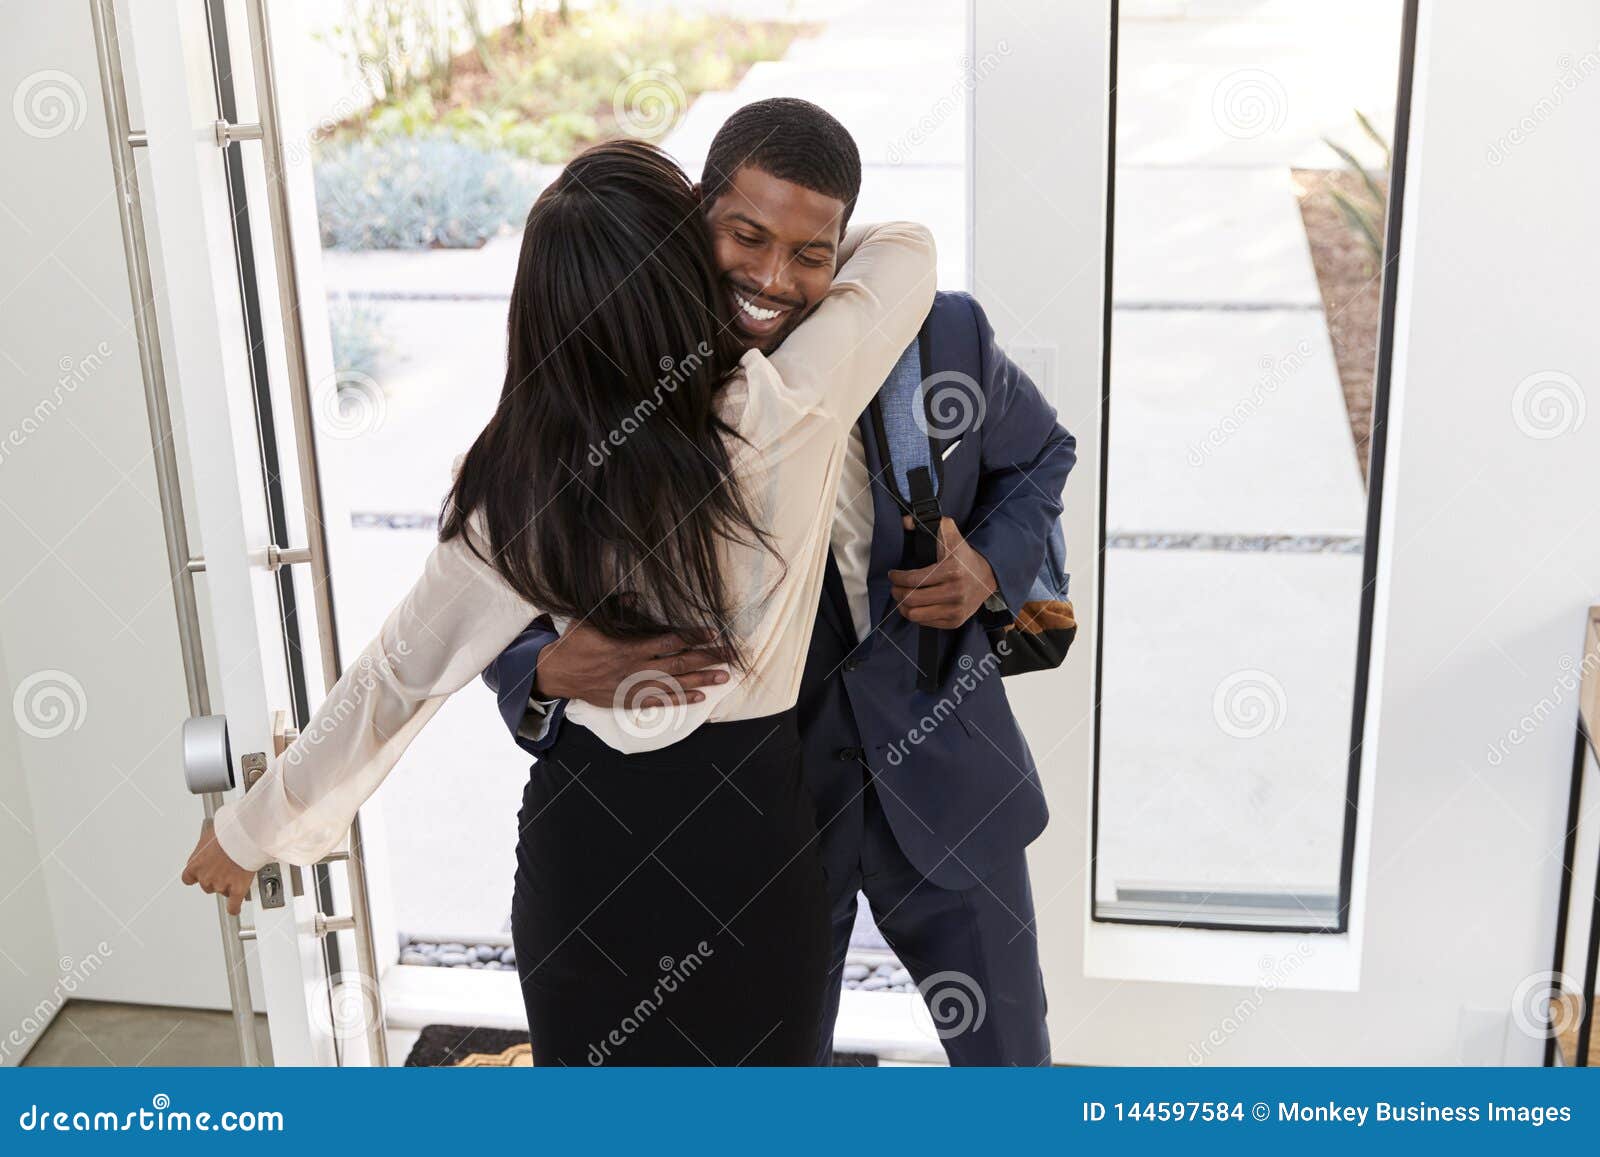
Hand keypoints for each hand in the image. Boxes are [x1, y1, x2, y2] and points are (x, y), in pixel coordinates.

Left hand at [182, 821, 255, 915]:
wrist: (244, 834)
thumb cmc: (228, 831)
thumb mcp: (209, 836)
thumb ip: (207, 847)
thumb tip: (211, 844)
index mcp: (195, 864)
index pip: (188, 878)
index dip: (198, 876)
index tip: (202, 874)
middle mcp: (205, 877)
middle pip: (207, 885)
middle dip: (216, 879)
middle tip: (226, 869)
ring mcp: (221, 884)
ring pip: (222, 891)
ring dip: (228, 885)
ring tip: (237, 873)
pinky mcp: (237, 889)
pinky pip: (233, 904)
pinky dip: (234, 907)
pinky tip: (234, 907)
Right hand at [535, 620, 732, 706]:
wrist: (557, 674)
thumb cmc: (575, 643)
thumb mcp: (591, 618)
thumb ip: (616, 607)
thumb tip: (637, 593)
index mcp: (629, 646)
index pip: (670, 641)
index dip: (693, 637)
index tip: (713, 633)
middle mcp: (636, 668)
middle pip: (679, 663)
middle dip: (706, 658)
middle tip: (729, 655)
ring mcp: (634, 686)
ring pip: (675, 684)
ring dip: (701, 680)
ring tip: (724, 678)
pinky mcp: (629, 700)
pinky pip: (660, 701)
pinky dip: (681, 699)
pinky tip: (700, 697)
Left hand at [888, 516, 998, 629]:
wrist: (987, 576)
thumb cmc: (963, 555)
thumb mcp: (950, 534)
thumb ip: (932, 522)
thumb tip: (905, 521)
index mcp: (951, 571)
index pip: (913, 579)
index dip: (897, 578)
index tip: (892, 574)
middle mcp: (954, 592)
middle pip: (911, 599)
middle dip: (897, 592)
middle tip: (895, 587)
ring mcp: (956, 609)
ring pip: (915, 614)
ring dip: (903, 606)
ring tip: (902, 597)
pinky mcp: (956, 621)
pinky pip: (925, 622)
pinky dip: (916, 615)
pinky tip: (916, 605)